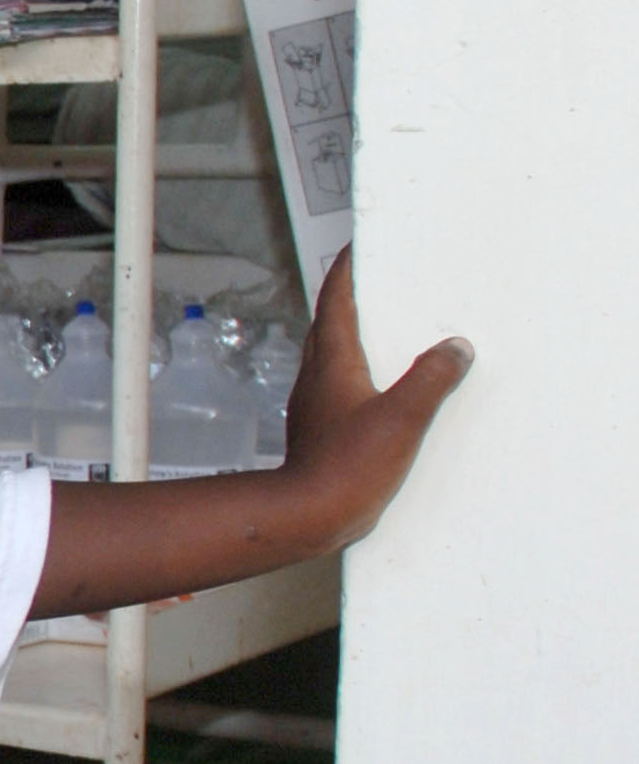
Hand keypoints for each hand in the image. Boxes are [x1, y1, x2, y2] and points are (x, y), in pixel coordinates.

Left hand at [276, 250, 471, 552]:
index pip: (335, 303)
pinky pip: (341, 388)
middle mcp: (317, 378)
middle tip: (376, 284)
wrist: (309, 515)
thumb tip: (454, 348)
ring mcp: (316, 405)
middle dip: (350, 300)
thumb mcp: (402, 417)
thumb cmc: (348, 466)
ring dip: (355, 338)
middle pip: (329, 326)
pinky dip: (361, 374)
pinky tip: (384, 390)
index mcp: (332, 364)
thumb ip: (431, 378)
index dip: (345, 272)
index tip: (355, 248)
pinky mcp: (322, 430)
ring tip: (388, 333)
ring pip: (332, 358)